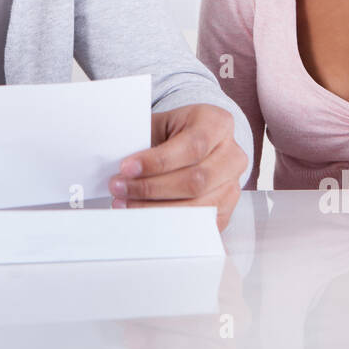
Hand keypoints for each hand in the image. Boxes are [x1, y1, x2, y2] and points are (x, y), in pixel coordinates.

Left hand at [109, 104, 246, 230]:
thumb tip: (116, 164)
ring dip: (156, 209)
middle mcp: (232, 154)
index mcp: (217, 123)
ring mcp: (232, 184)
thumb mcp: (160, 124)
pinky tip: (144, 219)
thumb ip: (143, 140)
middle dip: (151, 188)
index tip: (126, 168)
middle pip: (196, 180)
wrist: (195, 142)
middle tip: (119, 188)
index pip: (192, 145)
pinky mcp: (226, 209)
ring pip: (198, 207)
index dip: (158, 161)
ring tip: (125, 204)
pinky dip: (169, 224)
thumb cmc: (174, 132)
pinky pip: (199, 224)